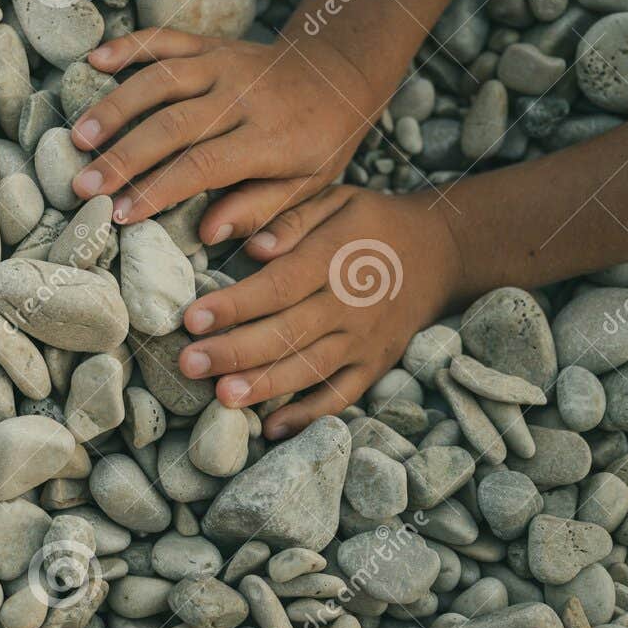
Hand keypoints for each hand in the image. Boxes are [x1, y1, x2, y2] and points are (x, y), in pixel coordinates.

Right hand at [70, 30, 378, 238]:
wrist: (339, 74)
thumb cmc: (320, 142)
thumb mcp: (309, 186)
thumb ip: (262, 210)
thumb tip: (210, 233)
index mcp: (271, 138)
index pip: (203, 165)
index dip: (157, 189)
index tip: (119, 214)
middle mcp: (243, 96)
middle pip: (172, 125)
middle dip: (123, 157)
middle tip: (84, 186)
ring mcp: (223, 64)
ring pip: (160, 80)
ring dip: (115, 106)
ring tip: (77, 137)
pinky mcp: (210, 44)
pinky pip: (165, 39)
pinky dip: (129, 46)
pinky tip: (94, 59)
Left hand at [178, 186, 462, 438]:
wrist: (439, 252)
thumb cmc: (368, 222)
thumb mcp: (334, 199)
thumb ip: (289, 218)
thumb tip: (253, 248)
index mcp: (335, 258)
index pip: (280, 286)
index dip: (235, 305)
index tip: (191, 318)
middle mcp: (351, 304)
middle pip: (289, 332)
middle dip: (235, 351)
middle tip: (189, 364)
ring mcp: (365, 340)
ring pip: (311, 368)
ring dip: (265, 386)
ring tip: (221, 398)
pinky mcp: (376, 365)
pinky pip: (342, 395)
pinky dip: (309, 416)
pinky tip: (271, 429)